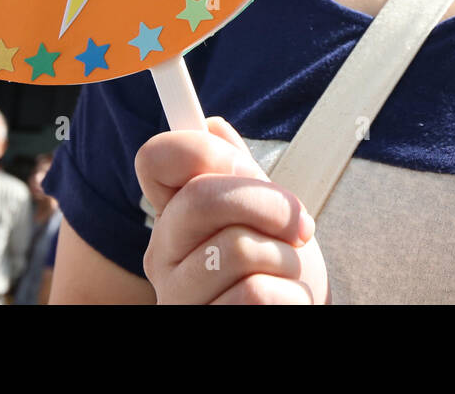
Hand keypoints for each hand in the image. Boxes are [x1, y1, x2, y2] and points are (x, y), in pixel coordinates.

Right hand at [136, 118, 328, 303]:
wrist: (295, 316)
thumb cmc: (280, 268)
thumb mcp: (266, 213)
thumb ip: (239, 173)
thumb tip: (210, 126)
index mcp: (172, 218)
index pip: (155, 159)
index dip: (203, 150)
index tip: (246, 167)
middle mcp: (161, 258)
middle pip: (202, 197)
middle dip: (269, 205)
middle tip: (299, 226)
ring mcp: (177, 300)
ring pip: (238, 249)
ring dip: (285, 260)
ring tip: (284, 276)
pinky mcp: (203, 327)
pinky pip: (255, 294)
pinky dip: (290, 295)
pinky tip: (283, 303)